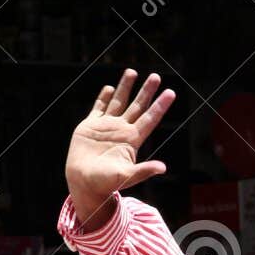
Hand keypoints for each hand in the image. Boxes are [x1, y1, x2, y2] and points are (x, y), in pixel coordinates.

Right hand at [65, 70, 175, 227]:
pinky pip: (99, 107)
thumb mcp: (127, 176)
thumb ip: (144, 170)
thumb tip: (163, 168)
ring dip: (125, 87)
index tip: (171, 92)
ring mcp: (107, 126)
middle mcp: (122, 130)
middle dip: (146, 91)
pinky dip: (104, 97)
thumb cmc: (106, 183)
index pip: (150, 119)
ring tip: (132, 71)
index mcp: (132, 140)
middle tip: (156, 76)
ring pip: (119, 102)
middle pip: (137, 106)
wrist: (84, 182)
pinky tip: (110, 88)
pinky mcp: (90, 126)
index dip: (160, 106)